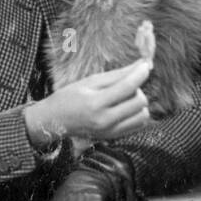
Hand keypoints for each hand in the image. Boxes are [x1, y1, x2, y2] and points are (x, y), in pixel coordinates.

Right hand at [24, 59, 150, 146]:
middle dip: (138, 88)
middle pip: (139, 102)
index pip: (127, 87)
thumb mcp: (91, 81)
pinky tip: (125, 107)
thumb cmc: (70, 97)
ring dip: (139, 103)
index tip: (145, 66)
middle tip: (126, 84)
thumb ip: (118, 74)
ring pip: (143, 115)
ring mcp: (110, 132)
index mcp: (95, 103)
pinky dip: (137, 113)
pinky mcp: (114, 137)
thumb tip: (142, 64)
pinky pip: (139, 124)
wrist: (54, 121)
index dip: (140, 74)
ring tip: (125, 98)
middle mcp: (104, 120)